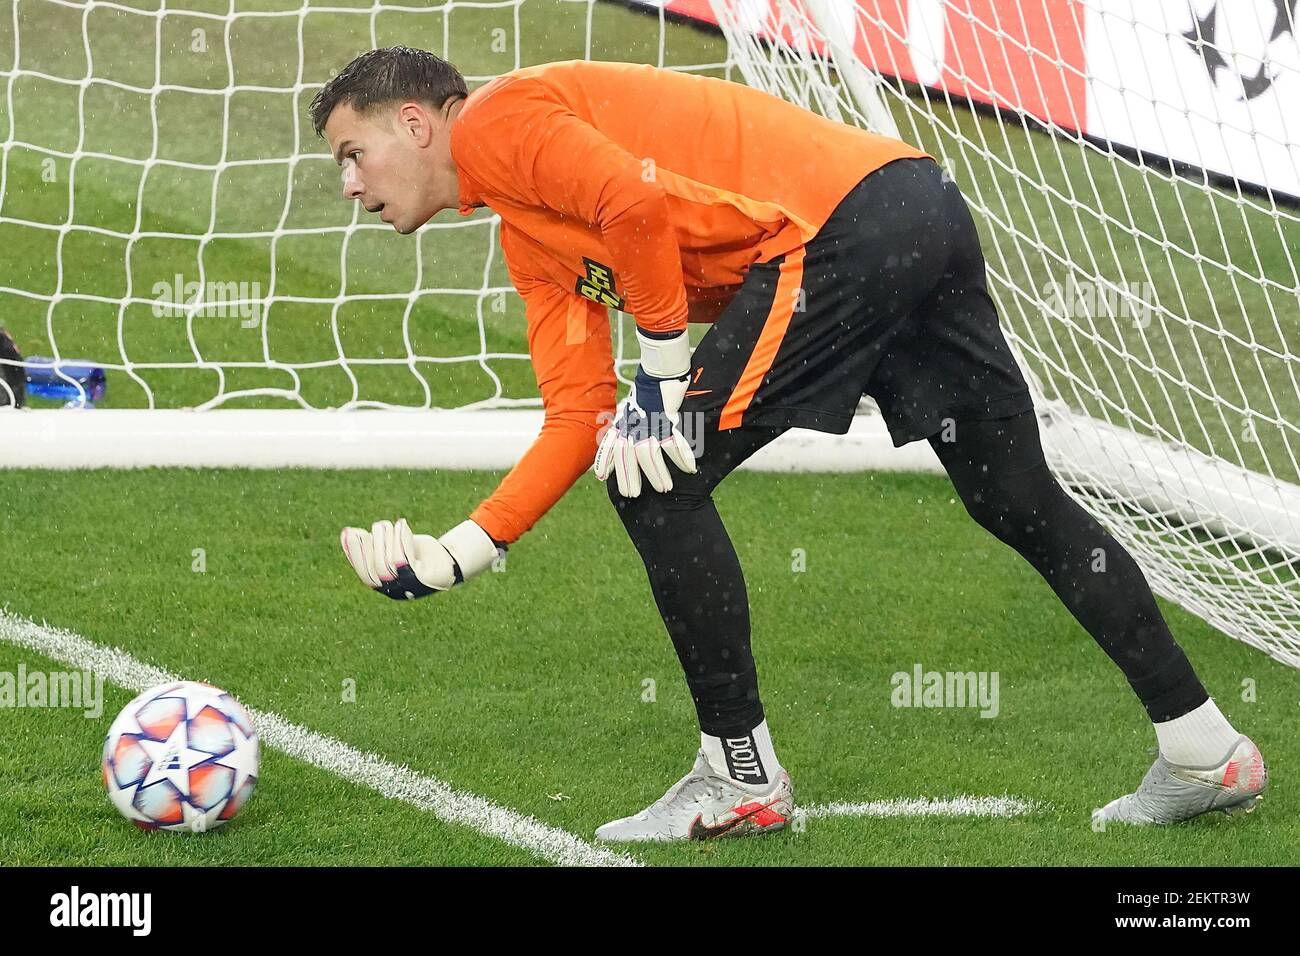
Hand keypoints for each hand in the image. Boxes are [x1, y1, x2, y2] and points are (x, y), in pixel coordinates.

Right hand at [340, 518, 499, 599]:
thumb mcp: (394, 548)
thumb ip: (375, 546)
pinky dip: (401, 539)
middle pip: (377, 568)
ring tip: (391, 523)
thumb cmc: (417, 553)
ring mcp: (410, 587)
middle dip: (374, 544)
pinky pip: (406, 559)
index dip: (354, 553)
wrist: (445, 560)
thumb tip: (349, 533)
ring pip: (390, 562)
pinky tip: (401, 524)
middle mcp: (395, 591)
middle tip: (378, 525)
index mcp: (384, 586)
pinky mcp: (423, 579)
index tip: (348, 531)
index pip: (364, 573)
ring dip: (389, 539)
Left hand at [594, 365, 697, 496]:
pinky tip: (689, 468)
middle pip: (627, 458)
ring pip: (648, 457)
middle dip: (629, 478)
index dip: (605, 462)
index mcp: (623, 422)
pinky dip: (681, 458)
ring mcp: (648, 424)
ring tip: (664, 488)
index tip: (601, 477)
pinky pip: (673, 445)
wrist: (659, 370)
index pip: (611, 446)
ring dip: (657, 475)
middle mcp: (632, 425)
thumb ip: (624, 423)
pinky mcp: (665, 421)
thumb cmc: (648, 389)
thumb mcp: (630, 406)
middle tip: (633, 495)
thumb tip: (615, 434)